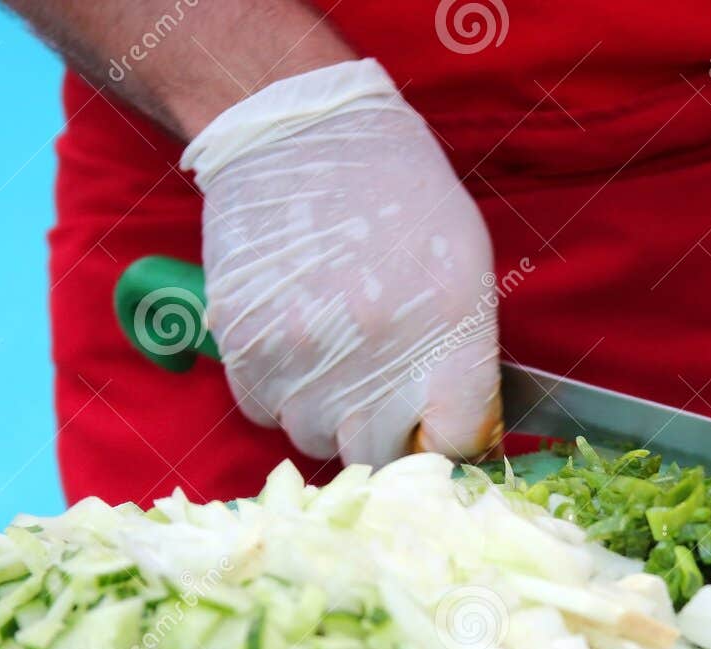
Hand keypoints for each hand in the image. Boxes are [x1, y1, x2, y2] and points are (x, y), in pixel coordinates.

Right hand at [182, 60, 500, 464]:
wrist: (301, 135)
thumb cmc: (396, 192)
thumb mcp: (465, 264)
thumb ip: (464, 354)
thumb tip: (457, 427)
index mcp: (448, 333)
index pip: (455, 442)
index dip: (449, 441)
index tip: (438, 426)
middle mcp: (375, 357)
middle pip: (376, 452)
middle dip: (382, 432)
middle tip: (379, 391)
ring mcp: (303, 358)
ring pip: (313, 436)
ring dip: (325, 412)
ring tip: (333, 352)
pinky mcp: (245, 348)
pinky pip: (262, 410)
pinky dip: (278, 391)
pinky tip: (292, 342)